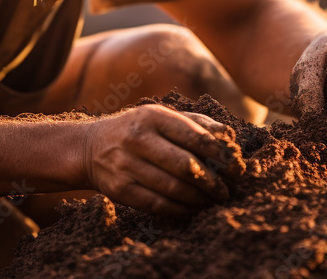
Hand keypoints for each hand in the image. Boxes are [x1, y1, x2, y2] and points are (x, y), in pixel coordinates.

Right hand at [82, 104, 244, 216]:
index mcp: (152, 116)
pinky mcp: (120, 190)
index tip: (236, 168)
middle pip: (186, 166)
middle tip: (226, 191)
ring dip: (200, 199)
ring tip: (214, 201)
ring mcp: (126, 165)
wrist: (90, 147)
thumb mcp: (162, 117)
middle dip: (212, 182)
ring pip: (174, 188)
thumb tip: (230, 138)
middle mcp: (137, 139)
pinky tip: (194, 208)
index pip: (196, 137)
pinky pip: (158, 205)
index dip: (221, 155)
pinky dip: (181, 210)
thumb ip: (196, 124)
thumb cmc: (138, 130)